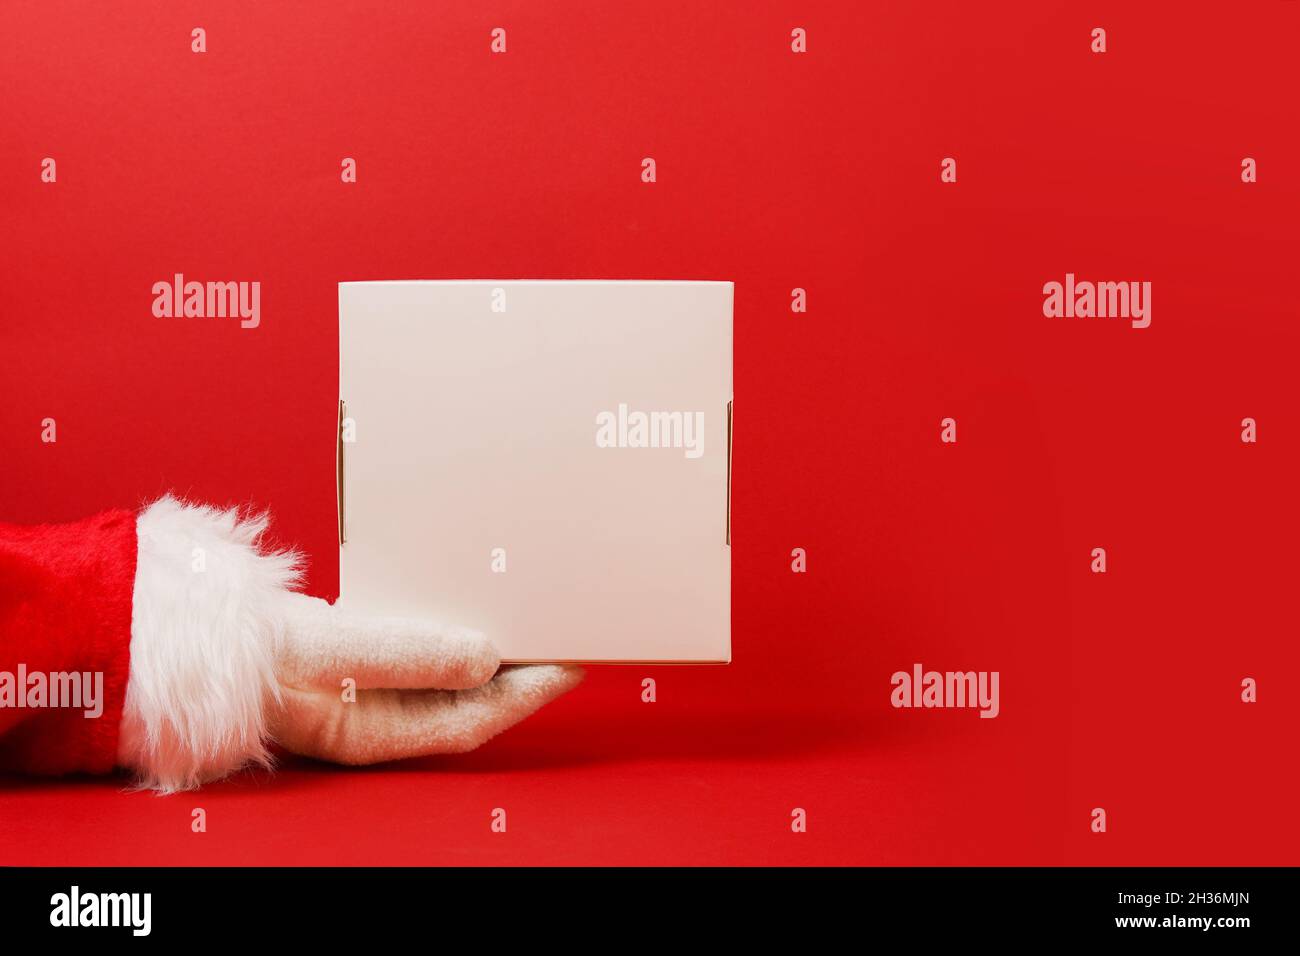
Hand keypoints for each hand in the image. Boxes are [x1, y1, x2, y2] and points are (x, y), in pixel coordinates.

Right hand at [270, 593, 582, 765]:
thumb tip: (485, 658)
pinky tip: (469, 597)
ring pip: (450, 670)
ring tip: (529, 615)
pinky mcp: (364, 655)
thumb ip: (407, 655)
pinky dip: (451, 622)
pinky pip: (423, 643)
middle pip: (471, 697)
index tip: (571, 663)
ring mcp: (373, 686)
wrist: (191, 637)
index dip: (527, 693)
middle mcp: (382, 714)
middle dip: (519, 670)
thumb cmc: (249, 659)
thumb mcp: (331, 652)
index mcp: (377, 731)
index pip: (475, 718)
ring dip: (488, 645)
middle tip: (564, 632)